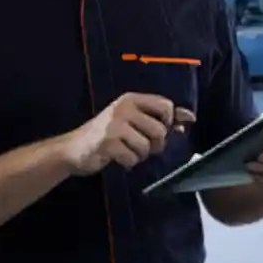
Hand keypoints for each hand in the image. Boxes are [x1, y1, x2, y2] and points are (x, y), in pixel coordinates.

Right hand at [62, 92, 195, 174]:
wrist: (73, 149)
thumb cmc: (107, 134)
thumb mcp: (133, 120)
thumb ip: (160, 118)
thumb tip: (189, 118)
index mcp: (132, 99)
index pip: (166, 105)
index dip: (170, 122)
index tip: (161, 131)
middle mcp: (124, 108)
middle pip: (160, 129)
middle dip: (155, 144)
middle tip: (141, 146)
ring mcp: (114, 125)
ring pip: (147, 146)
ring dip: (140, 155)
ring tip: (127, 151)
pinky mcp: (107, 143)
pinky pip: (132, 158)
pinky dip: (129, 163)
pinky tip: (119, 158)